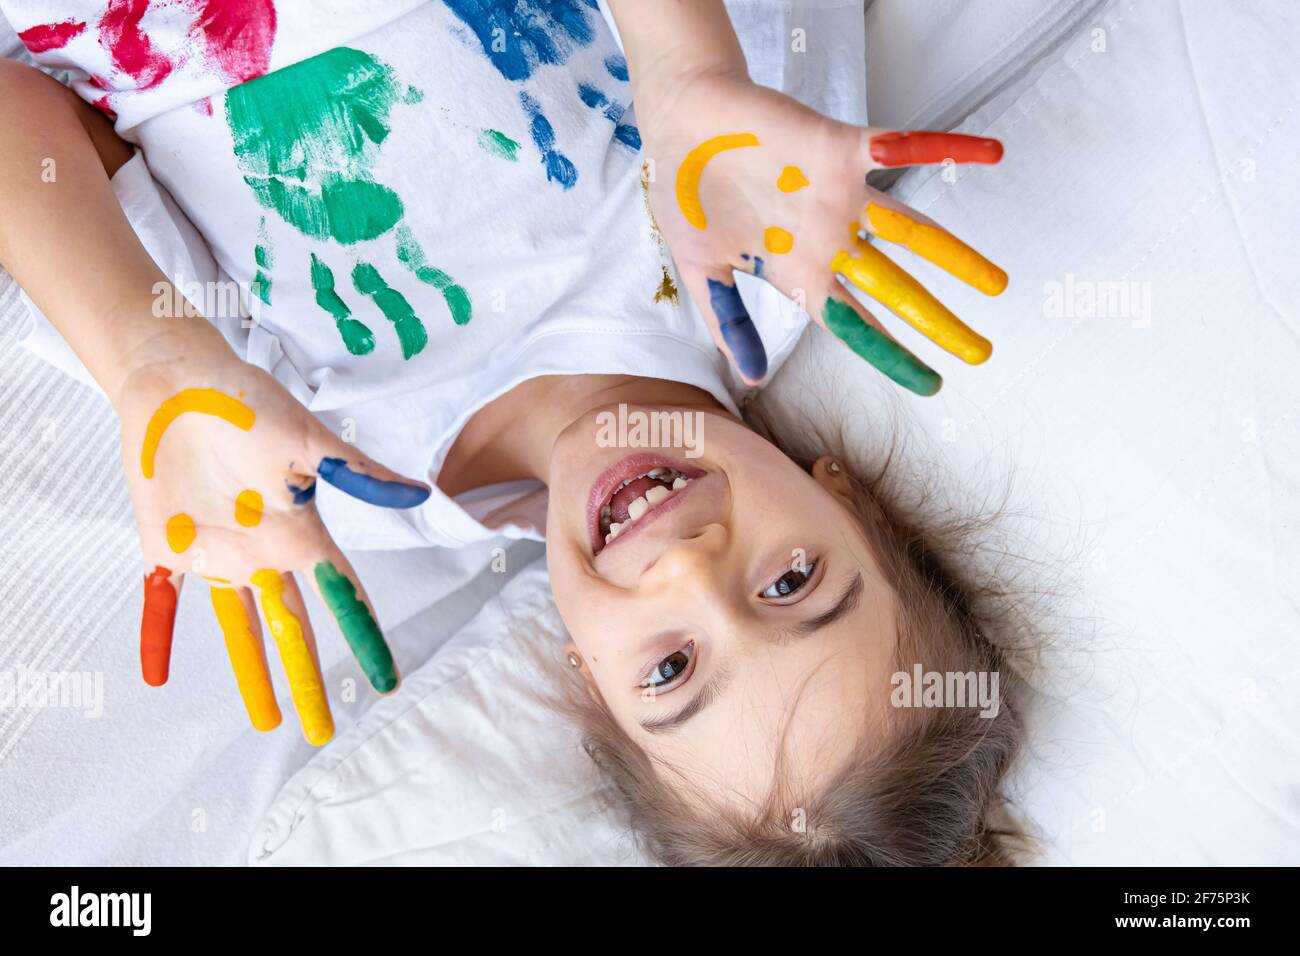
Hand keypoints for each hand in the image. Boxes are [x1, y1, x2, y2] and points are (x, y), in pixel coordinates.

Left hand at [113, 327, 429, 744]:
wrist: (177, 382)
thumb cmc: (248, 401)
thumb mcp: (308, 439)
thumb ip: (358, 472)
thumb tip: (419, 495)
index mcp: (302, 534)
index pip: (343, 597)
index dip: (365, 640)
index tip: (385, 683)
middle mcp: (266, 554)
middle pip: (294, 631)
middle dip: (310, 682)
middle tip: (323, 732)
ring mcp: (218, 556)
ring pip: (240, 631)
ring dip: (254, 676)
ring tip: (267, 723)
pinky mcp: (169, 549)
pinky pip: (163, 601)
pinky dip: (158, 633)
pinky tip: (154, 673)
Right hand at [639, 71, 1006, 394]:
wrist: (682, 118)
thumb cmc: (686, 193)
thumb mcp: (699, 270)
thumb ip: (728, 323)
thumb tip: (753, 380)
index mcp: (798, 274)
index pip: (856, 326)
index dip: (895, 356)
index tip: (933, 384)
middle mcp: (829, 242)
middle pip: (896, 291)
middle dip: (939, 323)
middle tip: (982, 352)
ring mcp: (840, 199)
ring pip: (911, 233)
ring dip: (956, 258)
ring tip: (998, 285)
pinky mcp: (841, 150)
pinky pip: (904, 149)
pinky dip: (947, 149)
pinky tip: (991, 153)